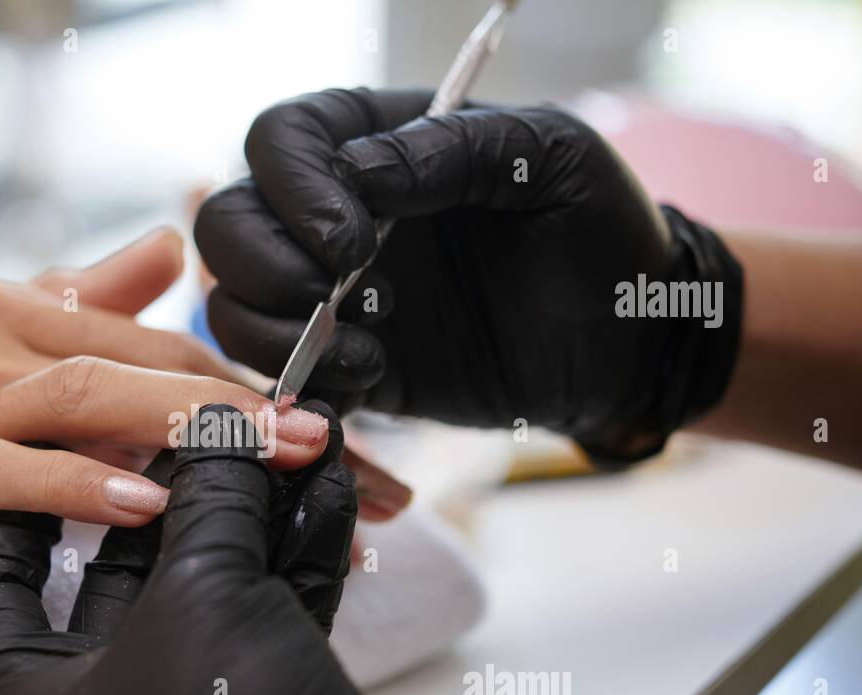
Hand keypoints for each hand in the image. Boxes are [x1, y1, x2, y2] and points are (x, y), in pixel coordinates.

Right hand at [0, 231, 329, 584]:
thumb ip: (74, 296)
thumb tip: (164, 253)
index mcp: (14, 307)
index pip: (160, 344)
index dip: (253, 388)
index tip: (332, 435)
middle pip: (151, 367)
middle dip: (261, 414)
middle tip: (355, 464)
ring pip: (92, 399)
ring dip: (198, 432)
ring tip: (289, 464)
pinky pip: (9, 472)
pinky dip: (81, 484)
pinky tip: (149, 505)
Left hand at [0, 402, 491, 694]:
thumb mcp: (204, 597)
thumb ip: (211, 501)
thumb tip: (227, 428)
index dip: (15, 508)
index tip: (43, 447)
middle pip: (115, 571)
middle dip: (170, 492)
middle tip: (193, 425)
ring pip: (204, 585)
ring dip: (249, 512)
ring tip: (280, 443)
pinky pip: (261, 613)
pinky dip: (290, 554)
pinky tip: (324, 497)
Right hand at [195, 89, 742, 465]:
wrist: (631, 344)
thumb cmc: (601, 233)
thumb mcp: (550, 159)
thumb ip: (454, 149)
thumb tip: (356, 173)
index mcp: (378, 144)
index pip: (280, 141)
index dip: (294, 189)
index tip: (356, 239)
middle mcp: (338, 218)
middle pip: (230, 226)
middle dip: (266, 267)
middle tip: (340, 296)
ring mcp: (336, 298)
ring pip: (235, 306)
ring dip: (280, 334)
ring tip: (369, 350)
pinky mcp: (352, 366)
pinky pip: (286, 379)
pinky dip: (308, 386)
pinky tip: (375, 379)